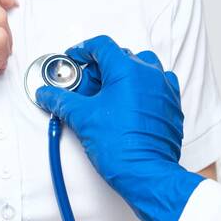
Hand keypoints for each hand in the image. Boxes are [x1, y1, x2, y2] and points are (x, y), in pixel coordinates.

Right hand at [34, 35, 202, 220]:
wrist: (147, 174)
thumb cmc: (120, 147)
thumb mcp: (83, 119)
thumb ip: (62, 101)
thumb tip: (47, 94)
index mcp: (128, 69)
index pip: (102, 46)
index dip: (83, 50)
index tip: (74, 59)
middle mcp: (150, 74)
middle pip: (121, 56)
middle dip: (101, 67)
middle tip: (85, 84)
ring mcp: (165, 89)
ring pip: (142, 69)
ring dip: (124, 76)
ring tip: (108, 94)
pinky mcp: (173, 105)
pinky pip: (156, 87)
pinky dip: (141, 90)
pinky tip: (128, 106)